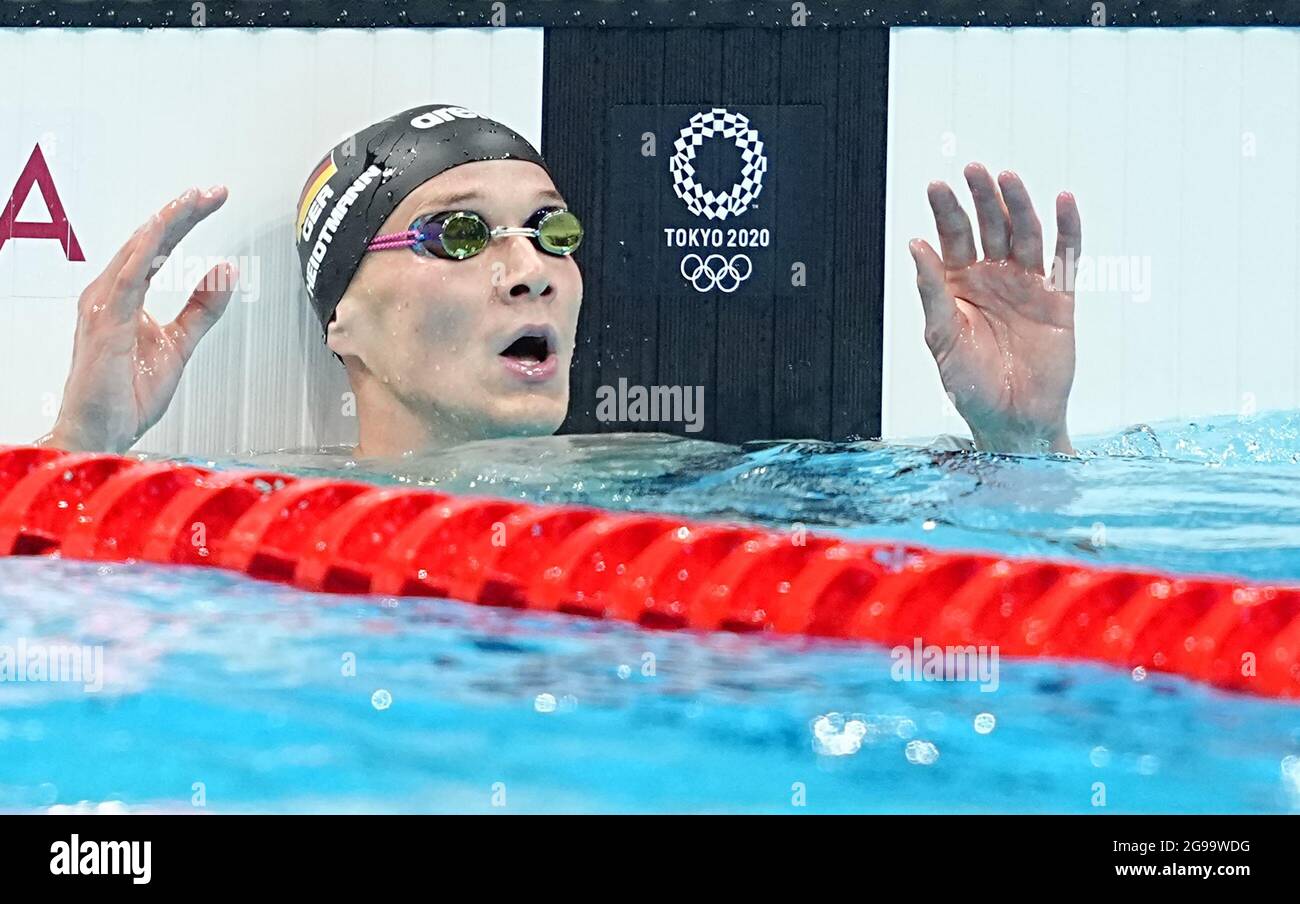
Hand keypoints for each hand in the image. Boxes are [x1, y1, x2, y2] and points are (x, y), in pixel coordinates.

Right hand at [38, 187, 235, 452]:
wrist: (102, 431)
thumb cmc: (128, 393)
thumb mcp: (180, 343)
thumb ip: (201, 308)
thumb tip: (226, 271)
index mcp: (124, 294)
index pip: (157, 246)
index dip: (184, 219)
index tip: (213, 199)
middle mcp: (108, 292)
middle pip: (148, 239)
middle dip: (181, 211)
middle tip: (213, 191)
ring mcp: (103, 306)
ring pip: (137, 250)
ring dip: (167, 222)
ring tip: (195, 200)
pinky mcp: (105, 324)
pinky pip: (127, 280)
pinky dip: (147, 254)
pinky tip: (165, 236)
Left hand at [910, 163, 1079, 454]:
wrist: (1011, 420)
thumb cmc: (968, 385)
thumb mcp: (942, 338)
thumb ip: (931, 292)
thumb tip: (915, 245)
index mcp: (958, 284)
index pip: (952, 237)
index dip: (946, 211)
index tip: (937, 185)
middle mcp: (992, 278)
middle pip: (988, 227)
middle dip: (981, 199)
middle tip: (974, 169)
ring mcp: (1026, 285)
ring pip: (1024, 234)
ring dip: (1018, 205)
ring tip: (1008, 178)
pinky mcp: (1059, 299)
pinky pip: (1064, 258)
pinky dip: (1067, 229)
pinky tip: (1064, 200)